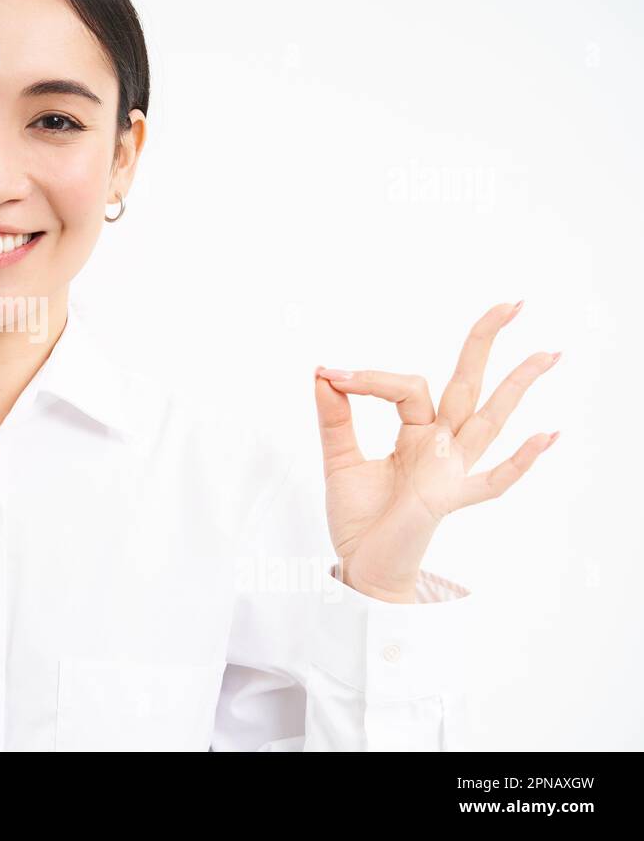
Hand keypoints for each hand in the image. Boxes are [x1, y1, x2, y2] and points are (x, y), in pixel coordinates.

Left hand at [313, 301, 559, 602]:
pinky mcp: (447, 500)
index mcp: (416, 432)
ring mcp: (450, 471)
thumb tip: (323, 373)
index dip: (370, 377)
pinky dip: (520, 460)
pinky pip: (491, 481)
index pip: (406, 386)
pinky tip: (546, 435)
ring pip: (488, 421)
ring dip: (517, 387)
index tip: (329, 374)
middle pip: (467, 386)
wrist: (361, 566)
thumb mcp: (338, 460)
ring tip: (546, 353)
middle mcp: (440, 446)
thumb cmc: (359, 517)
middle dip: (486, 344)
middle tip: (512, 303)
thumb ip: (334, 418)